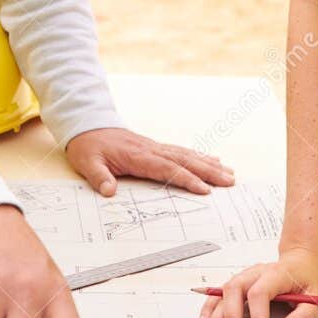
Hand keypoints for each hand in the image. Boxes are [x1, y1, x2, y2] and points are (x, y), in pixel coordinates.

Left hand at [65, 127, 233, 195]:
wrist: (87, 126)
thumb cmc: (89, 147)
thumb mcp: (88, 163)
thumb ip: (99, 177)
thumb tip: (109, 192)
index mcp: (138, 156)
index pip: (167, 169)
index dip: (186, 179)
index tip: (204, 190)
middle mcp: (152, 149)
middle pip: (185, 160)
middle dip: (209, 172)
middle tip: (230, 181)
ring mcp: (156, 147)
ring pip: (187, 155)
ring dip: (209, 164)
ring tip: (230, 173)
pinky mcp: (156, 147)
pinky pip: (182, 152)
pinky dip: (200, 156)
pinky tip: (213, 160)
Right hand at [198, 247, 317, 317]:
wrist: (301, 261)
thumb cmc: (308, 278)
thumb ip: (304, 316)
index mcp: (277, 274)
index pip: (260, 293)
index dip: (257, 317)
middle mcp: (257, 273)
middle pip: (236, 289)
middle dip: (231, 317)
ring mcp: (246, 276)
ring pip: (225, 290)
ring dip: (216, 313)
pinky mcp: (240, 282)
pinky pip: (221, 292)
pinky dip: (210, 306)